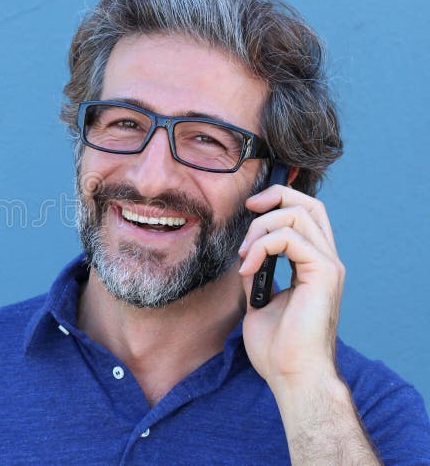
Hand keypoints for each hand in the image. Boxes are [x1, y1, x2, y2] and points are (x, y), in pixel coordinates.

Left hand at [237, 184, 345, 391]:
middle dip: (275, 196)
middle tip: (247, 210)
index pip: (306, 214)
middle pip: (309, 203)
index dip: (278, 200)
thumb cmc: (277, 348)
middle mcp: (326, 260)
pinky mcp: (324, 273)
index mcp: (314, 265)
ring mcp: (328, 265)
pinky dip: (262, 245)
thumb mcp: (259, 300)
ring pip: (298, 214)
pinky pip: (290, 238)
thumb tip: (245, 254)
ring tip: (244, 256)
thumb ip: (257, 273)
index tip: (249, 209)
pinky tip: (248, 267)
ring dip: (260, 228)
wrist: (292, 375)